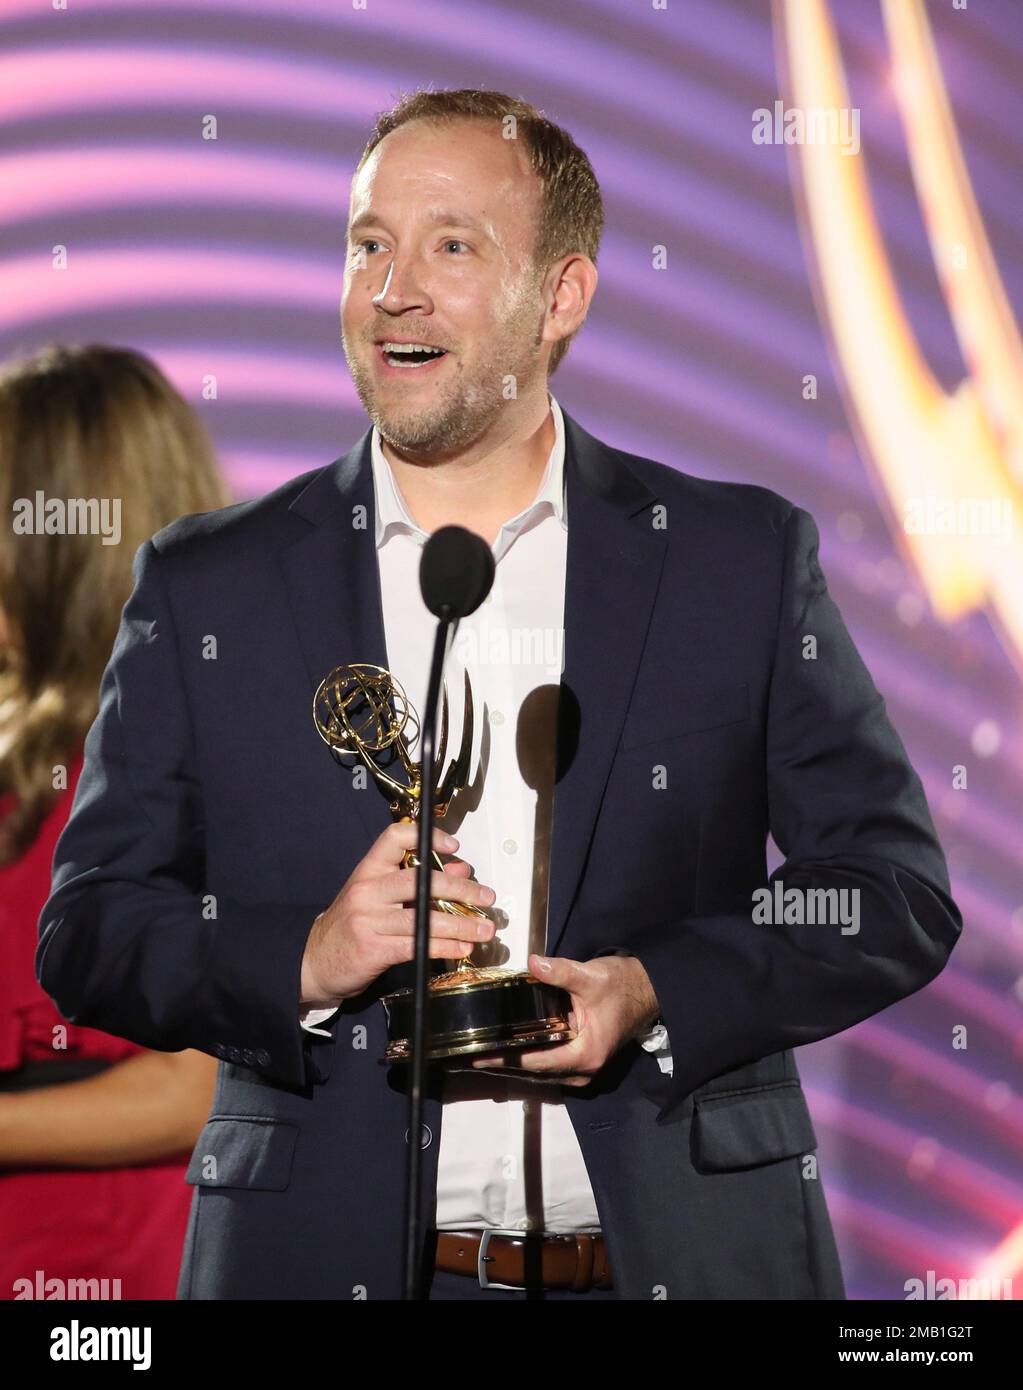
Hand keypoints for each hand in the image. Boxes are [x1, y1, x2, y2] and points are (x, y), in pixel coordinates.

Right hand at [300, 823, 495, 1007]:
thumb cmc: (352, 924)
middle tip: (486, 897)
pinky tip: (462, 948)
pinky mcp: (373, 949)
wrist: (315, 960)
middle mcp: (367, 891)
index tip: (454, 846)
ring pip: (423, 917)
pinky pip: (417, 945)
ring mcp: (369, 920)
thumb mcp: (378, 896)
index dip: (427, 837)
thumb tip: (461, 871)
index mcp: (368, 871)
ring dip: (461, 924)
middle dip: (460, 889)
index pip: (395, 838)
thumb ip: (417, 880)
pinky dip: (445, 946)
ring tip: (485, 929)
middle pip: (419, 880)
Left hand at [464, 952, 659, 1086]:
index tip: (479, 1056)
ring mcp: (583, 1068)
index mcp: (585, 1054)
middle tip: (469, 1055)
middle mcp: (583, 1069)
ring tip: (481, 1054)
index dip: (506, 1060)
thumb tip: (533, 962)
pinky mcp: (581, 1059)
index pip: (537, 1062)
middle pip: (535, 1072)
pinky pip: (548, 1065)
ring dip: (513, 1064)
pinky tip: (507, 1048)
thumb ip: (561, 972)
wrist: (648, 991)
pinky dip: (528, 1058)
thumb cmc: (622, 985)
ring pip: (540, 1072)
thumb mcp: (591, 977)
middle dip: (503, 1064)